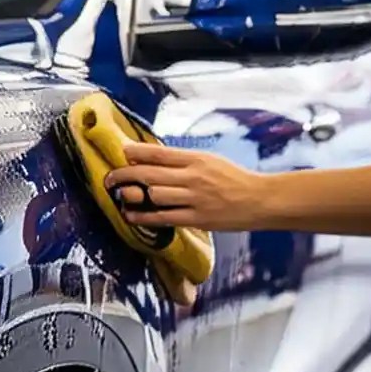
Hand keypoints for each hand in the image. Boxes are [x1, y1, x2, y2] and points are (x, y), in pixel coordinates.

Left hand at [103, 142, 268, 231]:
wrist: (260, 199)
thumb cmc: (233, 178)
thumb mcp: (209, 160)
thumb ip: (182, 160)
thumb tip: (151, 157)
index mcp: (196, 159)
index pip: (159, 153)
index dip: (136, 152)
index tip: (121, 152)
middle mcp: (193, 177)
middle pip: (150, 174)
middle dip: (124, 175)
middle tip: (110, 178)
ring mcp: (195, 199)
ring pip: (154, 195)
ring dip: (133, 196)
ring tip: (120, 196)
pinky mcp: (197, 219)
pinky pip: (164, 217)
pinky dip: (144, 217)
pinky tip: (131, 215)